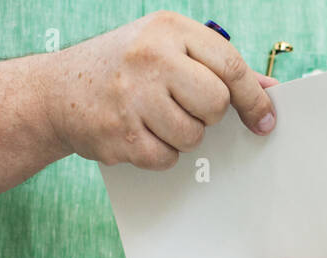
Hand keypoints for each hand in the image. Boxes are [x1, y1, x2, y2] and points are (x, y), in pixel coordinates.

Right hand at [41, 11, 276, 169]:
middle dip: (208, 116)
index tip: (264, 120)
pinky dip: (159, 153)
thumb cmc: (125, 69)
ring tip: (155, 118)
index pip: (231, 67)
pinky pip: (166, 158)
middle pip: (215, 104)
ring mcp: (131, 95)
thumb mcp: (169, 49)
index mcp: (169, 29)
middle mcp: (150, 57)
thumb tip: (271, 92)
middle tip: (186, 109)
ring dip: (182, 137)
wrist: (56, 90)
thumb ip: (220, 68)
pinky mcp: (119, 133)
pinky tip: (139, 133)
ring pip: (193, 136)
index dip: (254, 99)